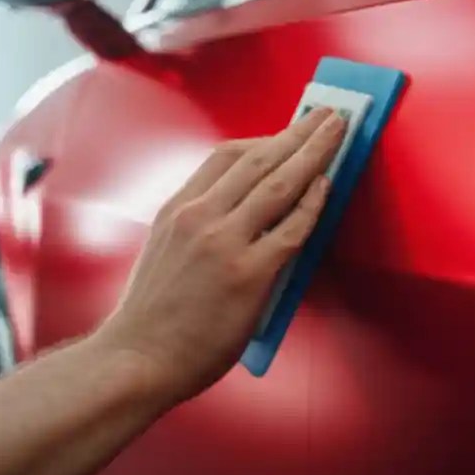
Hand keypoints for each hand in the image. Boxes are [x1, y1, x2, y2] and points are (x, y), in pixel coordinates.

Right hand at [95, 107, 345, 402]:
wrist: (137, 359)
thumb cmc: (150, 319)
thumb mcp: (163, 253)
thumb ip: (197, 229)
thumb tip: (244, 215)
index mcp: (176, 209)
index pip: (226, 156)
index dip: (264, 139)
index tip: (288, 131)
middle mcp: (199, 217)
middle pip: (259, 159)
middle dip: (299, 133)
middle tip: (327, 115)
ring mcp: (225, 244)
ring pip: (279, 184)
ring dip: (315, 153)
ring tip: (337, 133)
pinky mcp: (249, 275)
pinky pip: (292, 228)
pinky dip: (314, 203)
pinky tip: (329, 187)